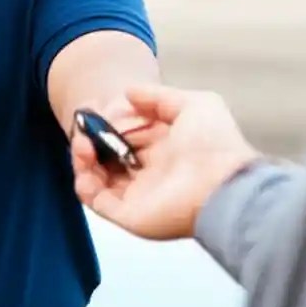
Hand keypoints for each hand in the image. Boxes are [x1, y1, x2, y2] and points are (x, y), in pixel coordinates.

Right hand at [72, 84, 259, 240]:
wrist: (224, 186)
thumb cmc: (215, 144)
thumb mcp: (193, 104)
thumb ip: (157, 96)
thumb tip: (128, 93)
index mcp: (164, 148)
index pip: (125, 135)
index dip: (106, 122)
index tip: (92, 108)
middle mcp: (149, 172)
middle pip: (106, 155)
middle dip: (89, 138)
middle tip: (83, 125)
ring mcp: (137, 195)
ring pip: (96, 176)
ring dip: (82, 157)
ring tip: (83, 144)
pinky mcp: (128, 214)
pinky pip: (94, 199)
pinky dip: (82, 182)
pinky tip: (85, 161)